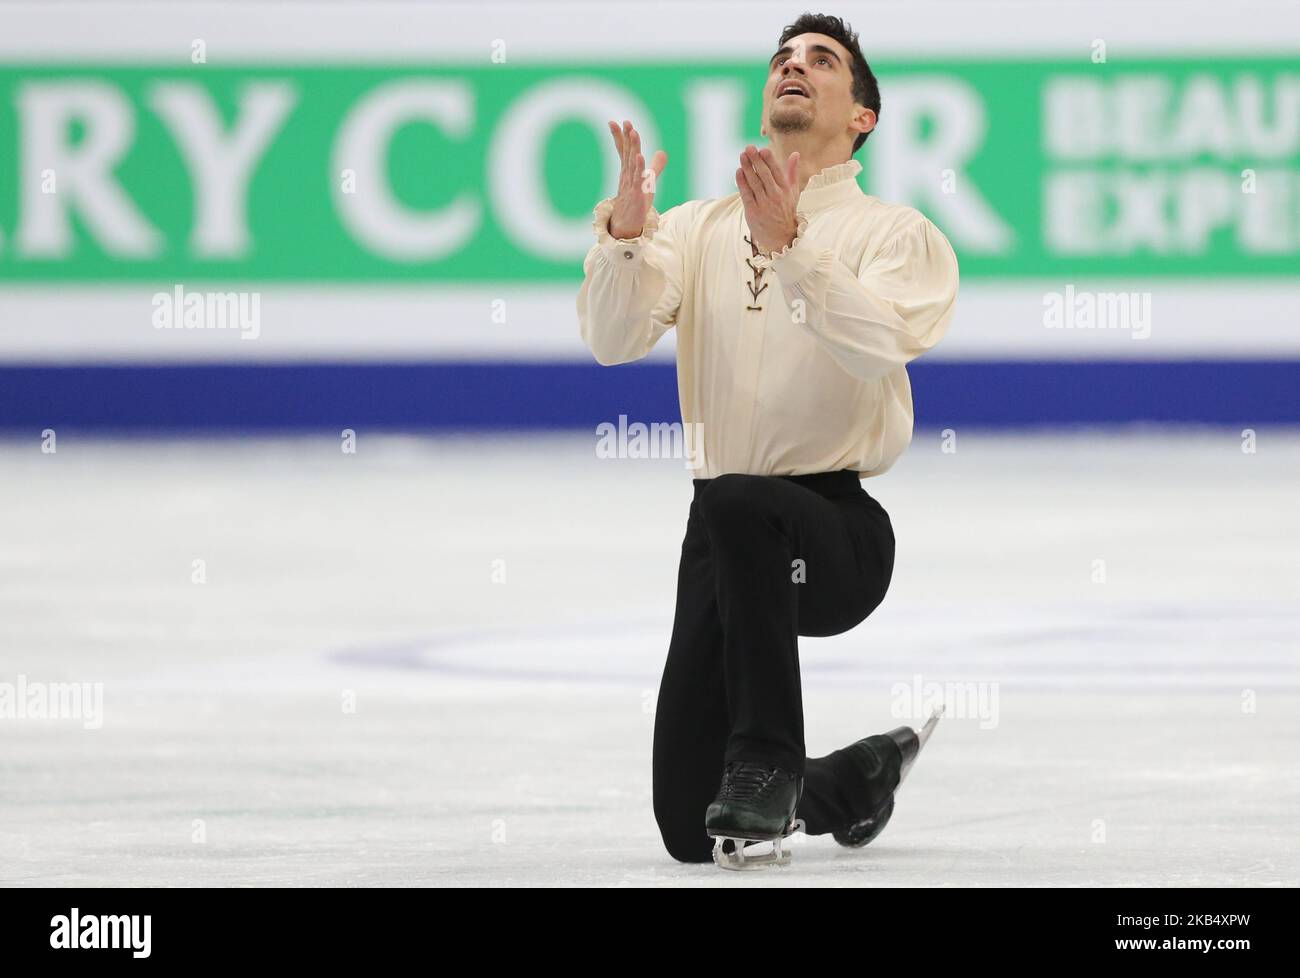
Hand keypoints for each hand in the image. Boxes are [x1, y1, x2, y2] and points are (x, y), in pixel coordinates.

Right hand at [607, 120, 667, 239]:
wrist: (627, 225)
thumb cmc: (637, 203)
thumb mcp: (648, 182)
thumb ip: (655, 166)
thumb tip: (662, 152)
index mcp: (629, 171)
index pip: (624, 151)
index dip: (620, 137)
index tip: (613, 122)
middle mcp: (628, 175)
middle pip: (628, 153)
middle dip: (627, 137)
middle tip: (626, 122)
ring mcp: (631, 184)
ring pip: (632, 163)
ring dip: (633, 147)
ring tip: (634, 132)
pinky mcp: (637, 194)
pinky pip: (638, 179)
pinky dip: (639, 168)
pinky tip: (640, 156)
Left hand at [736, 146, 799, 254]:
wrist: (780, 236)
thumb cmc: (785, 210)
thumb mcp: (793, 192)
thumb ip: (792, 172)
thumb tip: (795, 154)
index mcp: (785, 190)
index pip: (776, 171)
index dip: (769, 160)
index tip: (762, 149)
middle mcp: (775, 196)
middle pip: (764, 175)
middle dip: (755, 160)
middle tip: (748, 148)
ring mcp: (764, 204)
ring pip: (753, 182)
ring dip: (747, 167)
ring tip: (742, 155)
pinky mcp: (753, 211)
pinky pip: (746, 194)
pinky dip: (742, 182)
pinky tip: (738, 171)